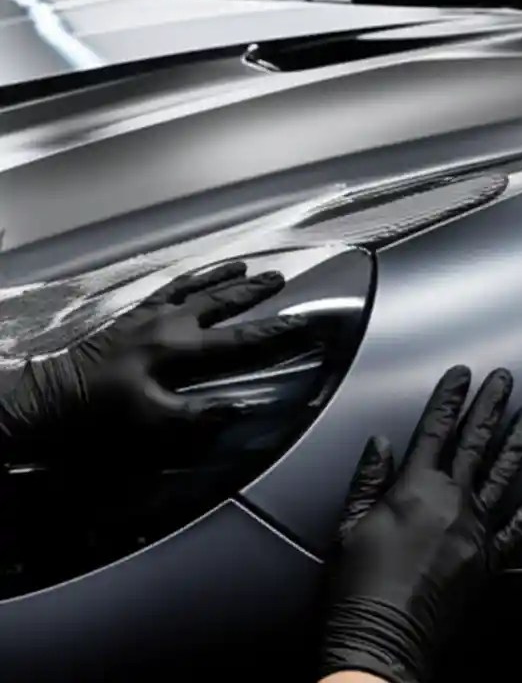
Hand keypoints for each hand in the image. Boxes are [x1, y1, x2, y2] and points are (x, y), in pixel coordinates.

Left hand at [0, 260, 312, 455]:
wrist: (57, 392)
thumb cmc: (107, 410)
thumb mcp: (154, 418)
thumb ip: (198, 413)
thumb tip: (241, 406)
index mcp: (180, 348)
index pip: (238, 338)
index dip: (273, 330)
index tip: (300, 320)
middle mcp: (170, 323)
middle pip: (221, 302)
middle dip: (253, 291)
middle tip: (280, 277)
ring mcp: (150, 314)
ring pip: (196, 287)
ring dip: (223, 277)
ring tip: (247, 266)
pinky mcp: (134, 314)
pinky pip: (168, 288)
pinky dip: (188, 279)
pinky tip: (197, 276)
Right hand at [319, 366, 521, 682]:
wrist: (383, 638)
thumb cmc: (359, 588)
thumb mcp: (346, 526)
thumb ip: (368, 480)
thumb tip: (381, 444)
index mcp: (414, 489)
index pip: (435, 430)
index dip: (449, 398)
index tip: (462, 375)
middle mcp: (451, 501)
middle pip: (475, 442)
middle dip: (491, 406)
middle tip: (505, 379)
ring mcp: (475, 529)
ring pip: (504, 474)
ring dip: (518, 441)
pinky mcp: (489, 558)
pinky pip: (521, 527)